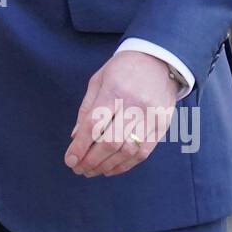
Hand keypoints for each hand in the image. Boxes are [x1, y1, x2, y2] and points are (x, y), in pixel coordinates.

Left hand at [65, 51, 178, 177]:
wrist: (159, 59)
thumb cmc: (122, 69)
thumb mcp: (98, 81)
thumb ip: (87, 109)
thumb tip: (75, 137)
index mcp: (114, 90)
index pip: (94, 124)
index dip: (80, 146)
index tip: (70, 160)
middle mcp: (134, 105)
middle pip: (111, 141)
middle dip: (91, 160)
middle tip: (79, 169)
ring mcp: (151, 116)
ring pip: (128, 151)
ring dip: (107, 166)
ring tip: (92, 171)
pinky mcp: (162, 125)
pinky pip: (144, 152)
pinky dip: (126, 165)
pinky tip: (111, 169)